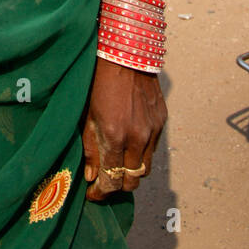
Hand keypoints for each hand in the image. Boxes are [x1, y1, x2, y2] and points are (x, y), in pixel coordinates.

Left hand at [82, 58, 166, 199]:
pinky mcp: (161, 122)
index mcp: (116, 137)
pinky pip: (153, 150)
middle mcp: (137, 138)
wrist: (126, 54)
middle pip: (131, 182)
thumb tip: (91, 175)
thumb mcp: (87, 115)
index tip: (93, 194)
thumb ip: (90, 147)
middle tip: (104, 182)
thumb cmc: (98, 82)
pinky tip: (129, 146)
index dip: (101, 193)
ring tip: (117, 165)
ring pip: (144, 169)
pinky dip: (141, 155)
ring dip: (130, 173)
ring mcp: (153, 131)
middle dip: (117, 186)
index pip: (112, 181)